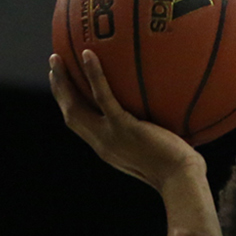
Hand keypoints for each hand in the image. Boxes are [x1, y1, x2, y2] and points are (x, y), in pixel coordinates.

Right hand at [49, 52, 202, 192]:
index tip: (64, 85)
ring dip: (62, 82)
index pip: (81, 125)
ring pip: (75, 107)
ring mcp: (110, 136)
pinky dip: (93, 75)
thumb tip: (167, 111)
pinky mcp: (123, 128)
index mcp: (108, 148)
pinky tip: (89, 54)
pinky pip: (103, 97)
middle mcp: (103, 144)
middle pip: (70, 114)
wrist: (182, 181)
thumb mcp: (162, 150)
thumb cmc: (181, 169)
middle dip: (59, 90)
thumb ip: (155, 133)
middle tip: (54, 65)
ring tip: (57, 57)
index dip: (69, 104)